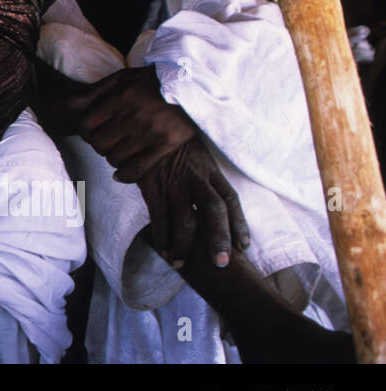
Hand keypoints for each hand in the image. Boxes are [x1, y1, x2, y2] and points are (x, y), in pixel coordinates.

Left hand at [70, 66, 200, 181]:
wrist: (192, 86)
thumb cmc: (152, 81)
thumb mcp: (121, 78)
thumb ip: (94, 92)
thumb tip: (69, 106)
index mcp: (120, 99)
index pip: (87, 124)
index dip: (84, 129)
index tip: (91, 129)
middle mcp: (133, 117)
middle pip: (98, 143)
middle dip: (97, 143)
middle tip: (104, 140)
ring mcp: (149, 133)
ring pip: (115, 158)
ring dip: (111, 157)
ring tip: (116, 151)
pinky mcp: (165, 145)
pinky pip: (138, 169)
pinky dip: (125, 175)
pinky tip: (120, 174)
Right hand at [137, 137, 249, 268]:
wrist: (145, 126)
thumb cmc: (173, 144)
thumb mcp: (197, 156)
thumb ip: (206, 178)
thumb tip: (218, 206)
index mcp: (210, 171)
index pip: (231, 199)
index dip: (239, 223)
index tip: (244, 246)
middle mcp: (196, 178)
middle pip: (214, 210)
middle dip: (218, 239)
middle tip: (221, 263)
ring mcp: (174, 183)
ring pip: (185, 219)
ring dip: (185, 246)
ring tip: (180, 264)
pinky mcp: (152, 186)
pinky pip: (159, 216)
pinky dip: (161, 236)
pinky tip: (162, 250)